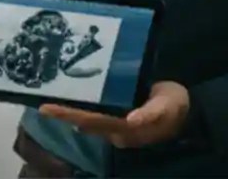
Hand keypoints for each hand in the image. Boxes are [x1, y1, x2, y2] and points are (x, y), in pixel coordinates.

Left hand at [38, 81, 190, 148]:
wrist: (186, 112)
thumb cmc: (175, 107)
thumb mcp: (168, 107)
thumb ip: (151, 114)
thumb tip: (131, 120)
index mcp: (125, 128)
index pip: (92, 121)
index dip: (69, 115)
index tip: (47, 108)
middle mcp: (116, 130)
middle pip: (85, 121)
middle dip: (63, 114)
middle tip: (41, 104)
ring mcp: (117, 126)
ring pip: (88, 118)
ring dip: (70, 111)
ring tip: (50, 97)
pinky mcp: (118, 119)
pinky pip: (96, 114)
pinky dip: (82, 107)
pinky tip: (72, 97)